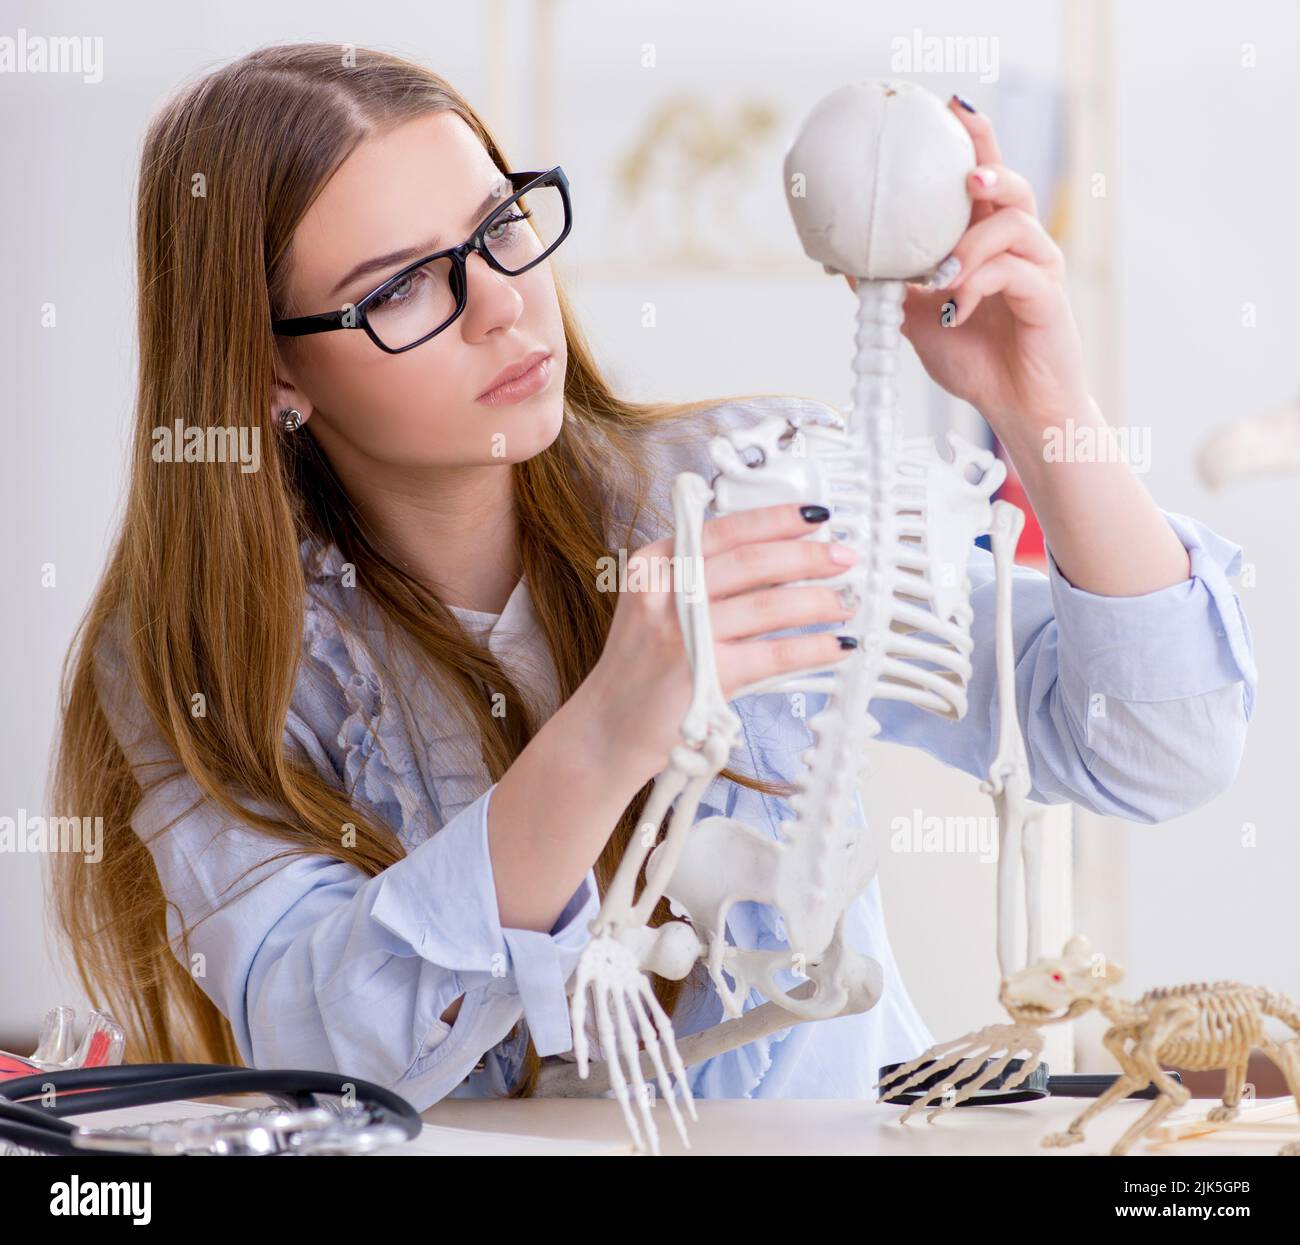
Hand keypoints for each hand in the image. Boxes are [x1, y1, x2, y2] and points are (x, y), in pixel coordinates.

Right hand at [580, 502, 857, 783]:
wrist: (608, 728)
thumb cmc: (642, 667)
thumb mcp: (656, 605)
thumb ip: (700, 578)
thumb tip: (780, 559)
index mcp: (653, 564)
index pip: (724, 530)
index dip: (776, 519)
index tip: (814, 517)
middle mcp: (664, 593)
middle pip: (751, 561)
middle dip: (807, 557)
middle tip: (844, 558)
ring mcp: (682, 634)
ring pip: (767, 605)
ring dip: (817, 602)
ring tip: (845, 603)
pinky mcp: (703, 675)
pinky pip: (773, 653)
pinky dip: (812, 648)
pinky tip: (836, 645)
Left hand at [845, 95, 1090, 436]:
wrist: (1015, 407)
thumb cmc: (977, 359)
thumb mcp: (917, 320)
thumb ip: (892, 288)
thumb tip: (847, 261)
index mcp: (989, 241)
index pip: (986, 177)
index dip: (975, 138)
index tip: (950, 107)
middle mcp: (1019, 245)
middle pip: (1011, 182)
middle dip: (987, 160)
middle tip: (963, 167)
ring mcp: (1038, 267)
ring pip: (1013, 222)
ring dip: (970, 242)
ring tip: (940, 272)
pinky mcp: (1047, 295)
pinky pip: (1013, 271)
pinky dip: (977, 284)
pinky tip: (953, 309)